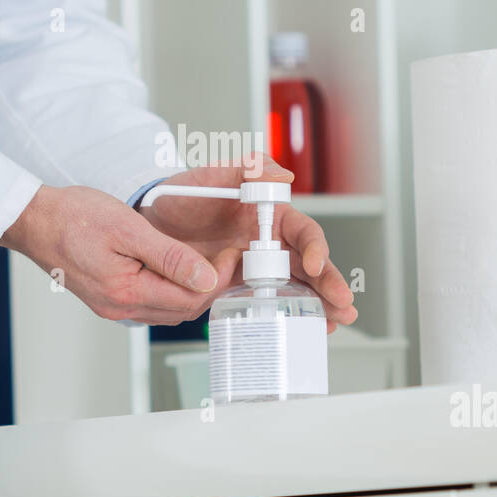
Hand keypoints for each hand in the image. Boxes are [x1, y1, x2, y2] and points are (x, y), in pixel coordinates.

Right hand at [0, 184, 237, 324]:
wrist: (35, 220)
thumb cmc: (73, 217)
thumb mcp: (129, 229)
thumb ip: (170, 256)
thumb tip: (206, 277)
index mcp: (126, 292)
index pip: (190, 298)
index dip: (218, 280)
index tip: (232, 256)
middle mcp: (120, 307)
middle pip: (183, 310)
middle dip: (212, 287)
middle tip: (229, 259)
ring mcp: (114, 305)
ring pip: (170, 309)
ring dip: (195, 291)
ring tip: (213, 263)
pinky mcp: (110, 298)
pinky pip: (153, 302)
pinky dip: (174, 290)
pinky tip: (182, 270)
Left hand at [137, 155, 356, 332]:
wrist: (152, 221)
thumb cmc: (183, 194)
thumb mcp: (211, 175)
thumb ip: (245, 168)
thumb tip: (281, 174)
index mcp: (270, 214)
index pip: (302, 231)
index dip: (314, 247)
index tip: (313, 265)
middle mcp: (270, 241)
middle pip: (309, 264)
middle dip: (329, 284)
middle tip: (345, 305)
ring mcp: (257, 267)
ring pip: (296, 286)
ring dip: (319, 304)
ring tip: (336, 322)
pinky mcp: (240, 287)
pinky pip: (268, 301)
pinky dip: (288, 315)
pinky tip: (308, 328)